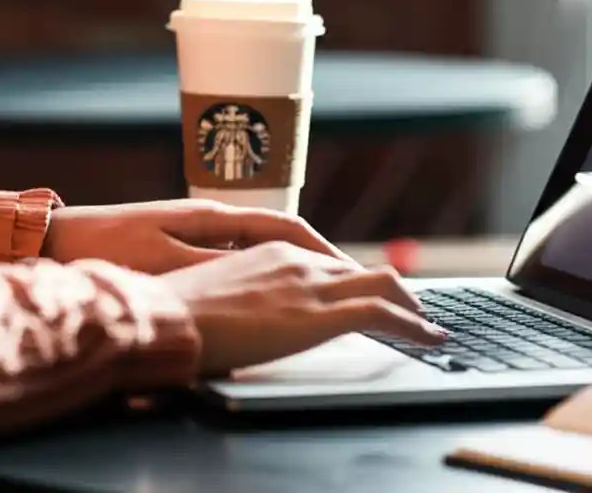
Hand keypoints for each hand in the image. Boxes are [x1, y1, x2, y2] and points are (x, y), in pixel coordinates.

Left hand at [43, 199, 360, 273]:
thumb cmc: (107, 249)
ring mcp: (195, 232)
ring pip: (258, 250)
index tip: (350, 270)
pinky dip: (259, 277)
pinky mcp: (178, 248)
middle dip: (314, 258)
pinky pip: (235, 262)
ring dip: (288, 268)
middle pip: (278, 236)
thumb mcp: (170, 263)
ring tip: (314, 294)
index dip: (322, 247)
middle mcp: (211, 219)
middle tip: (345, 285)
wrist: (50, 239)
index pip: (287, 224)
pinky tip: (263, 300)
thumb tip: (273, 275)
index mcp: (215, 215)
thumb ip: (221, 269)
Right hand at [161, 243, 446, 373]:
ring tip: (425, 326)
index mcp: (271, 254)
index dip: (355, 281)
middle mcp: (298, 261)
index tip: (369, 295)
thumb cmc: (172, 314)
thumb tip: (244, 315)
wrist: (161, 318)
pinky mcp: (321, 313)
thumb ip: (240, 298)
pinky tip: (429, 338)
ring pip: (383, 286)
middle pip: (362, 272)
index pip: (329, 264)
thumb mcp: (211, 294)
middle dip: (392, 292)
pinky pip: (382, 314)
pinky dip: (413, 326)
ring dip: (409, 307)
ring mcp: (312, 284)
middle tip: (409, 312)